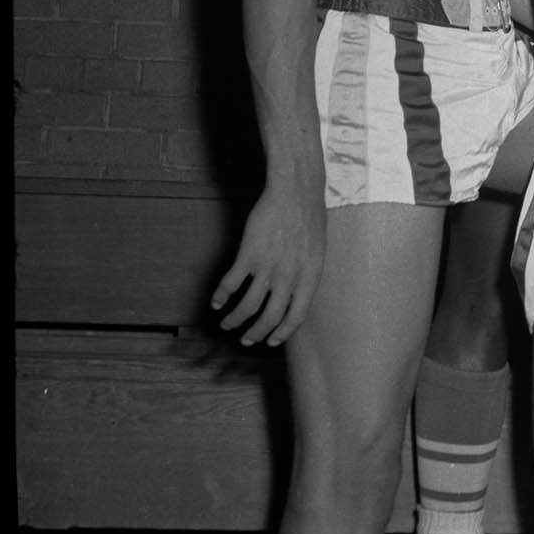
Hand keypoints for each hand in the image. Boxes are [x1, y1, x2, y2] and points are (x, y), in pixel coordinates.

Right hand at [211, 178, 326, 346]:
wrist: (295, 191)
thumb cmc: (309, 217)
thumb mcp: (317, 250)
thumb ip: (306, 274)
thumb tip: (295, 293)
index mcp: (310, 276)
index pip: (297, 316)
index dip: (282, 332)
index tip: (271, 341)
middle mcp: (289, 277)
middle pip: (269, 317)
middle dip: (255, 333)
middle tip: (245, 339)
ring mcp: (268, 267)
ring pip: (247, 306)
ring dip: (234, 320)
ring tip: (226, 324)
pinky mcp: (248, 256)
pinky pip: (230, 285)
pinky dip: (220, 297)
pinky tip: (216, 302)